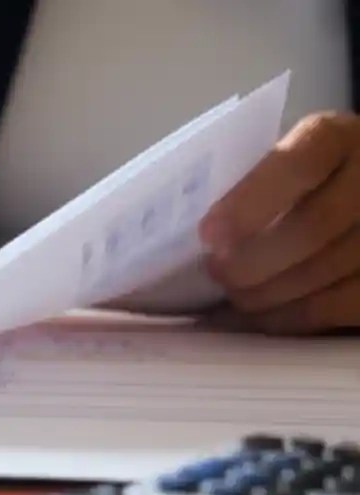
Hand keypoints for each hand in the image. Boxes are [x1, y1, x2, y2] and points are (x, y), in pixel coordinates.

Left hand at [200, 111, 359, 333]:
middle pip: (313, 226)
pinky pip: (337, 306)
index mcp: (337, 138)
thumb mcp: (281, 163)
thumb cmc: (298, 182)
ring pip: (324, 270)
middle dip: (251, 260)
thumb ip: (249, 184)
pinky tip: (262, 315)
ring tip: (235, 295)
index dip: (250, 201)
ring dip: (265, 293)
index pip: (297, 164)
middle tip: (217, 273)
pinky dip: (290, 317)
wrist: (356, 194)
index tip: (208, 234)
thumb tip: (190, 234)